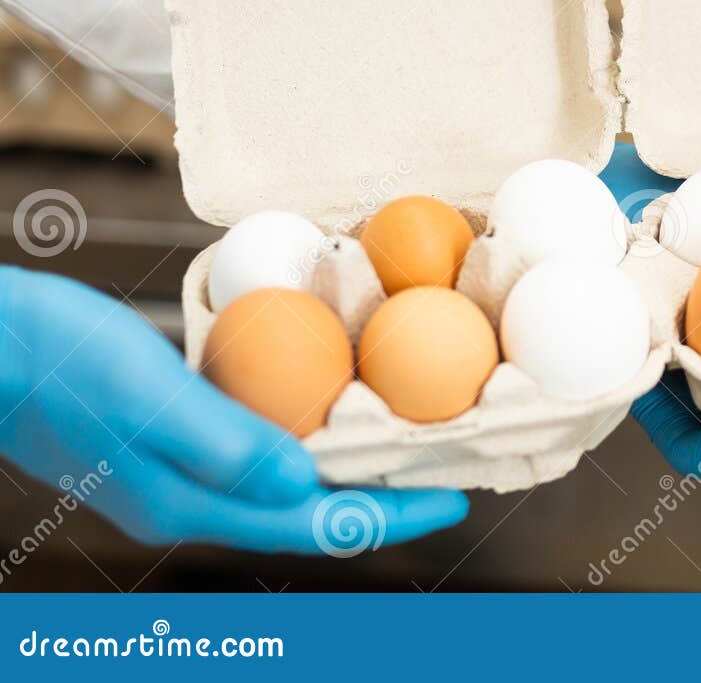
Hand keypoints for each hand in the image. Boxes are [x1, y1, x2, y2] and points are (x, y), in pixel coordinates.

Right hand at [0, 266, 466, 552]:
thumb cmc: (57, 361)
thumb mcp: (146, 395)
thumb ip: (225, 443)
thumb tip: (306, 483)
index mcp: (189, 504)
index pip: (314, 525)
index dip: (390, 515)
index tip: (456, 499)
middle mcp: (188, 503)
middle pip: (309, 515)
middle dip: (382, 499)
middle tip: (450, 468)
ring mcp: (175, 478)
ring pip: (286, 486)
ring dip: (348, 471)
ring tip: (409, 443)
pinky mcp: (166, 444)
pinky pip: (256, 453)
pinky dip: (305, 438)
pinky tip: (328, 406)